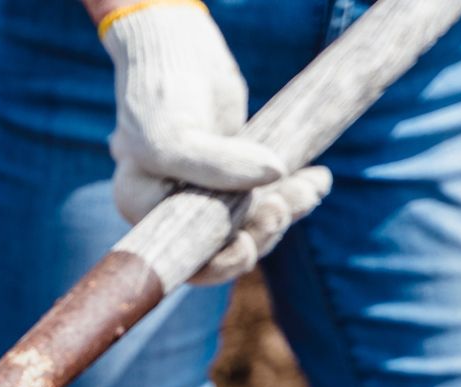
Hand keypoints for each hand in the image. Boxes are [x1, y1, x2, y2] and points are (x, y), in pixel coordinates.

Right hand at [92, 0, 331, 283]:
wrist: (177, 49)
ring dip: (286, 210)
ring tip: (310, 187)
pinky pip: (269, 196)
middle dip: (260, 232)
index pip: (183, 260)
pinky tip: (317, 180)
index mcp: (143, 210)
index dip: (219, 265)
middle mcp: (173, 209)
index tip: (248, 246)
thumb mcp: (174, 134)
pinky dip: (296, 191)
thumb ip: (215, 165)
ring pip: (253, 223)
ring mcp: (207, 193)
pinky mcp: (237, 174)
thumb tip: (275, 176)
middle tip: (281, 206)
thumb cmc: (160, 93)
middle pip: (224, 246)